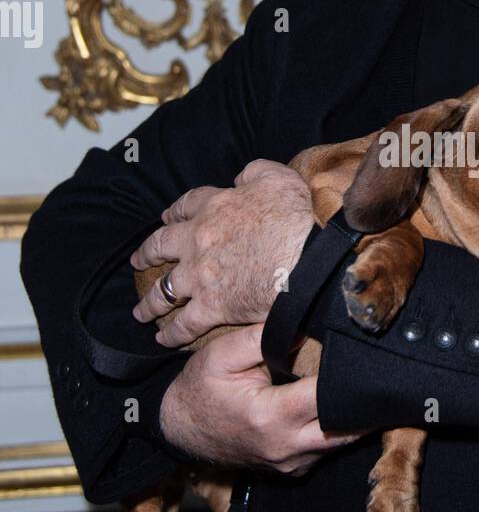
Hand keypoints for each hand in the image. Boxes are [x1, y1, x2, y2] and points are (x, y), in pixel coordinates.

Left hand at [130, 159, 314, 347]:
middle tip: (138, 261)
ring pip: (164, 290)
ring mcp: (201, 275)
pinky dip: (172, 334)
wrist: (306, 260)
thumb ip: (255, 172)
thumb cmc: (296, 219)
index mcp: (214, 207)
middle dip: (146, 254)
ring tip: (140, 311)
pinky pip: (184, 323)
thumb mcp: (278, 178)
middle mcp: (199, 241)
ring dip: (150, 302)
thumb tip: (240, 178)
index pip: (186, 205)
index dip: (175, 211)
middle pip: (160, 245)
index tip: (167, 217)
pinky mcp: (212, 306)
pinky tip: (163, 339)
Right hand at [159, 325, 368, 472]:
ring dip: (355, 418)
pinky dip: (338, 430)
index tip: (364, 355)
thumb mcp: (221, 355)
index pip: (326, 396)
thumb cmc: (199, 390)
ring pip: (341, 442)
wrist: (180, 431)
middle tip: (385, 376)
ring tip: (369, 386)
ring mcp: (291, 463)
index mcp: (271, 417)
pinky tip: (343, 405)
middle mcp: (286, 446)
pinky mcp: (293, 469)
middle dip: (365, 403)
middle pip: (347, 428)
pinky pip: (326, 450)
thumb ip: (261, 337)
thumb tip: (301, 322)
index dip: (348, 376)